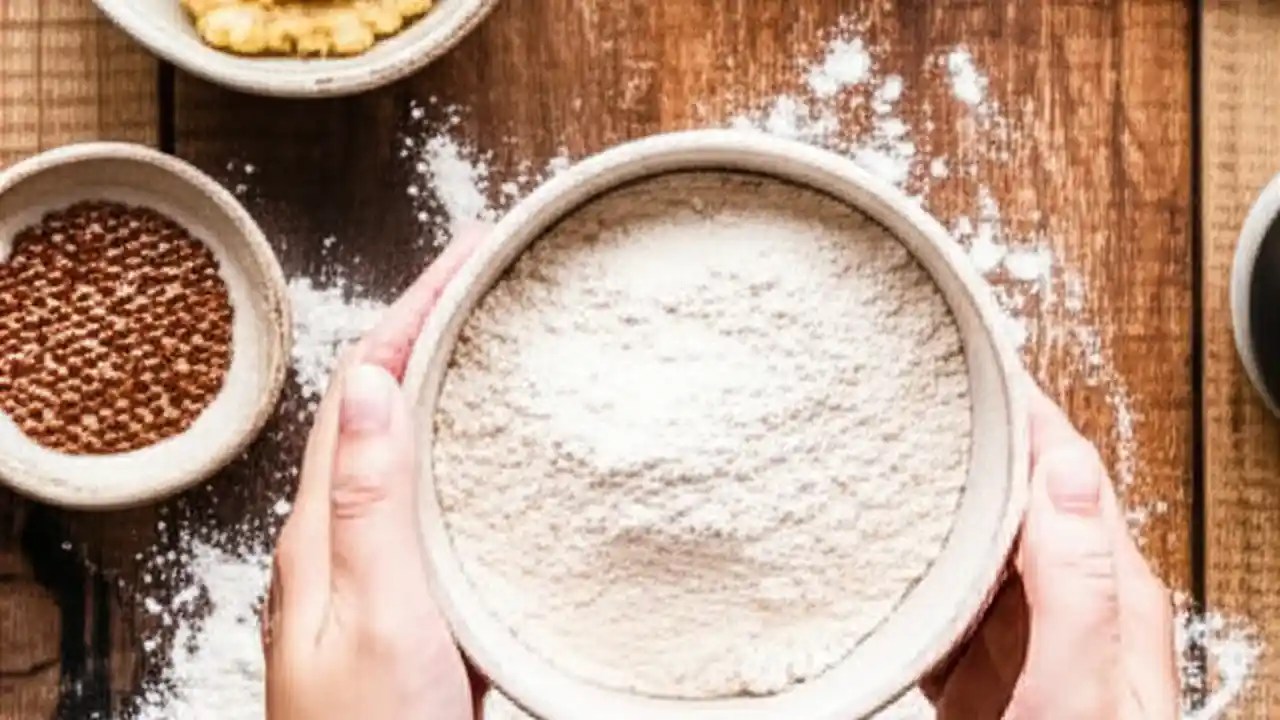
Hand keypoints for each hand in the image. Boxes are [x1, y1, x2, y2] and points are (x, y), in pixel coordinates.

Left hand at [263, 234, 480, 719]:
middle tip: (502, 273)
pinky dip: (478, 449)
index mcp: (325, 528)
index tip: (474, 252)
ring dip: (457, 377)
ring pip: (419, 443)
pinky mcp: (423, 596)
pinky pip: (446, 496)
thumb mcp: (375, 618)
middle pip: (389, 399)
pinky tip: (514, 449)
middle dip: (439, 323)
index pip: (366, 384)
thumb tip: (376, 383)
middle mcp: (349, 535)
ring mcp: (385, 565)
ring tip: (512, 332)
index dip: (415, 307)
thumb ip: (370, 505)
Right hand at [921, 381, 1177, 718]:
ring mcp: (1020, 638)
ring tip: (892, 445)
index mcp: (1110, 596)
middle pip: (1016, 495)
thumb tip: (1062, 468)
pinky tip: (882, 543)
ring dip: (936, 493)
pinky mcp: (976, 673)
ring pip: (973, 540)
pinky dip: (907, 562)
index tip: (979, 360)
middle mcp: (1066, 606)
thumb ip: (1076, 581)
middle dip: (972, 439)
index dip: (1025, 410)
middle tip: (921, 388)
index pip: (1067, 470)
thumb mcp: (1084, 683)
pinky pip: (937, 596)